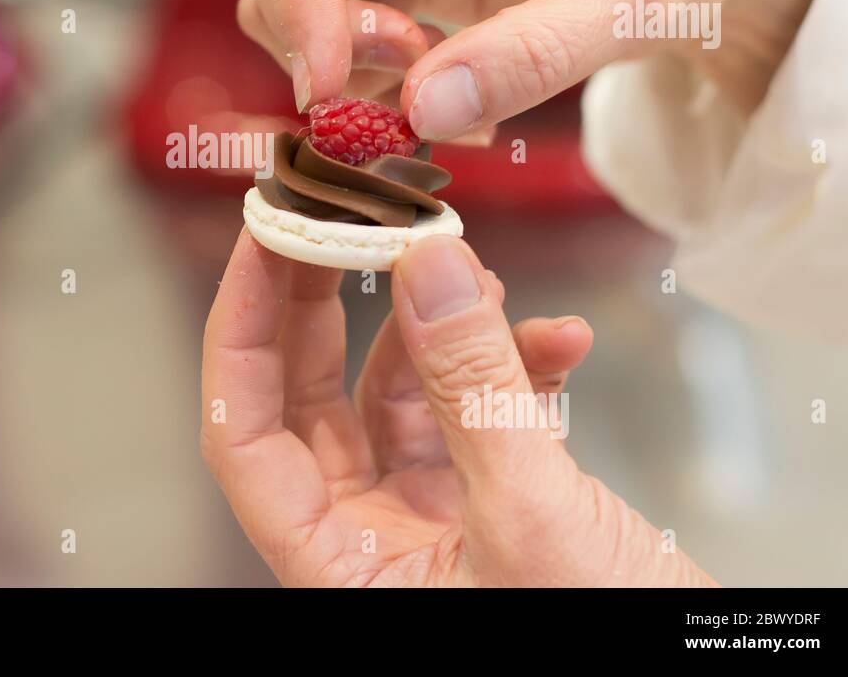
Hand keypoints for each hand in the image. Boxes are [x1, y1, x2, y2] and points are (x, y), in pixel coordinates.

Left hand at [201, 231, 716, 585]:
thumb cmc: (605, 649)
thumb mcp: (530, 514)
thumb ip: (476, 388)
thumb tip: (426, 265)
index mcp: (338, 565)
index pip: (245, 432)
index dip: (242, 330)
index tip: (264, 238)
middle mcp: (371, 538)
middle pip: (315, 397)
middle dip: (328, 299)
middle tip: (341, 215)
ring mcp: (433, 519)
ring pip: (403, 392)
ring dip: (441, 326)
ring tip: (478, 272)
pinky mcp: (497, 502)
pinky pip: (481, 413)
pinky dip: (517, 368)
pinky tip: (562, 340)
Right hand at [225, 0, 824, 133]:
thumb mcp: (626, 1)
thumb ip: (531, 56)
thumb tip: (422, 109)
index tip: (327, 87)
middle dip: (315, 25)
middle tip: (403, 78)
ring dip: (336, 57)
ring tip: (437, 78)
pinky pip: (319, 25)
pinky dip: (356, 76)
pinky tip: (435, 87)